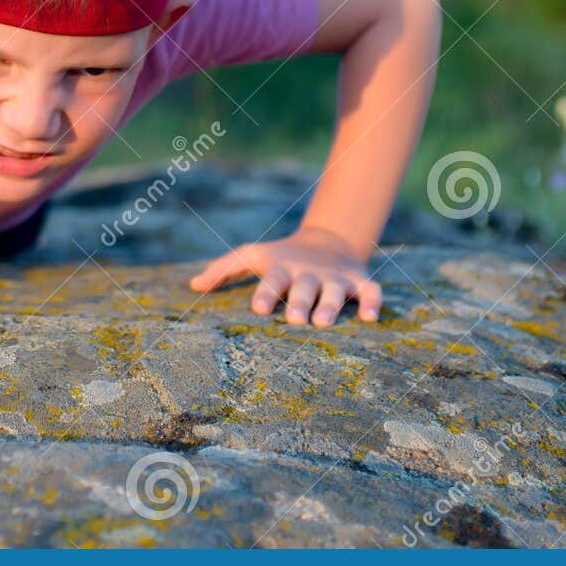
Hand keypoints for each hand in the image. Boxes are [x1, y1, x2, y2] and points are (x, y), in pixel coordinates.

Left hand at [188, 228, 380, 325]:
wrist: (325, 242)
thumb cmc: (280, 258)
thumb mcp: (251, 256)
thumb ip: (223, 269)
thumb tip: (192, 286)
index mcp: (282, 268)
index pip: (272, 279)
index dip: (266, 293)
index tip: (258, 309)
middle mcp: (309, 273)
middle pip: (304, 287)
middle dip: (300, 301)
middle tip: (294, 319)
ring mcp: (336, 278)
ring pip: (335, 291)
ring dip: (330, 305)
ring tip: (323, 323)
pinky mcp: (359, 281)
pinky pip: (371, 291)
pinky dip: (372, 302)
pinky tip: (370, 318)